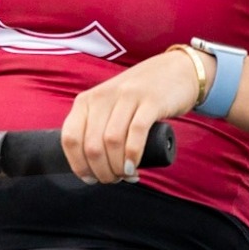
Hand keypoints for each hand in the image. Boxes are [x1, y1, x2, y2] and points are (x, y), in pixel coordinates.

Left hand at [62, 50, 201, 183]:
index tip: (90, 178)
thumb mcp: (110, 105)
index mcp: (87, 100)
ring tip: (126, 175)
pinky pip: (136, 132)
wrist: (177, 70)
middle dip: (101, 171)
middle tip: (114, 179)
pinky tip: (133, 167)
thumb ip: (98, 126)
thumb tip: (92, 166)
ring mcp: (127, 96)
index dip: (78, 165)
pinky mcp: (151, 101)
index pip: (71, 138)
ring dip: (117, 167)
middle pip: (92, 145)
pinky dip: (132, 155)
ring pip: (112, 141)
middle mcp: (103, 96)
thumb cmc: (141, 95)